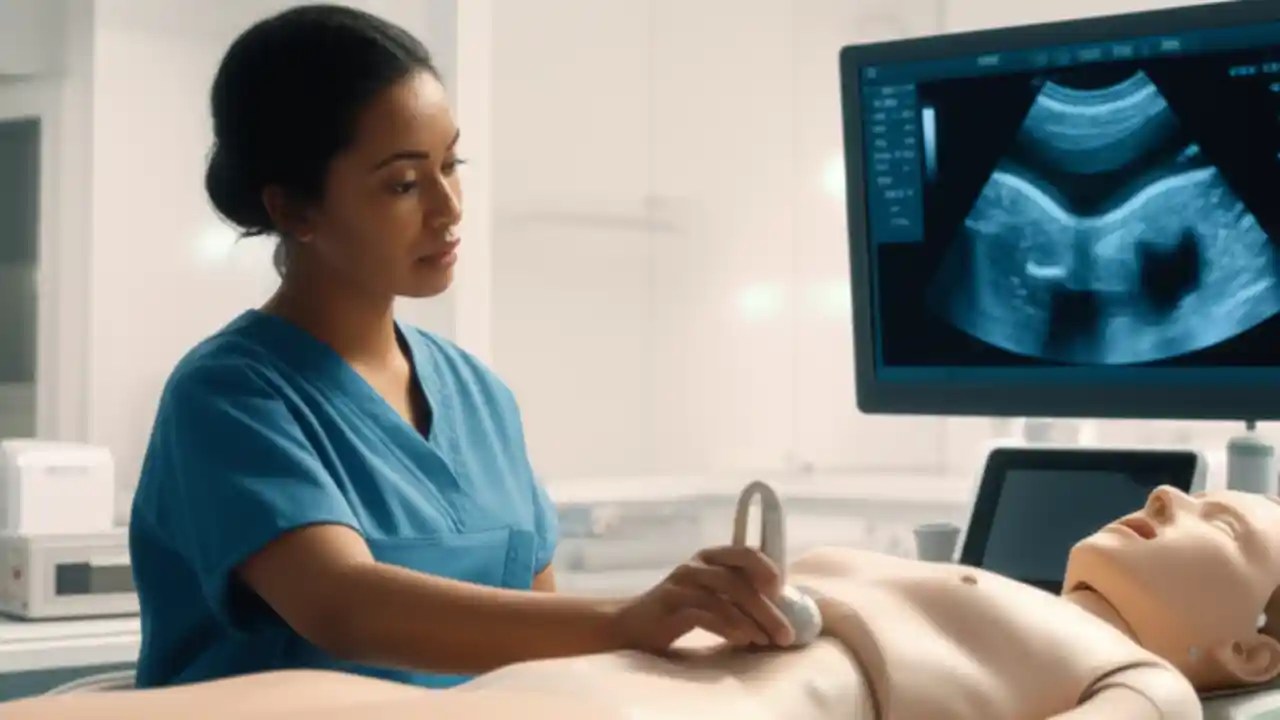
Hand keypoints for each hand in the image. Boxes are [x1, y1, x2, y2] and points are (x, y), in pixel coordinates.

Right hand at [609, 545, 795, 652]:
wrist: (631, 627)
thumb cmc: (679, 613)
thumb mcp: (711, 598)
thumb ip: (738, 595)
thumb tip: (780, 609)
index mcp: (710, 558)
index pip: (745, 552)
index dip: (767, 570)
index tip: (782, 594)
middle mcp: (696, 565)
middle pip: (738, 581)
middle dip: (767, 609)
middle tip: (786, 635)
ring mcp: (681, 583)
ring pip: (724, 596)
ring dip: (750, 620)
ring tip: (765, 641)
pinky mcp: (669, 603)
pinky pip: (704, 613)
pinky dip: (728, 627)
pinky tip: (742, 641)